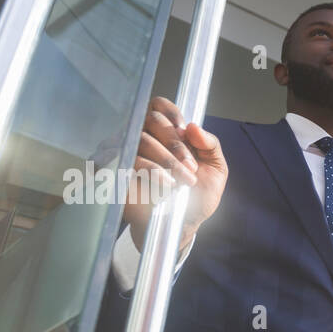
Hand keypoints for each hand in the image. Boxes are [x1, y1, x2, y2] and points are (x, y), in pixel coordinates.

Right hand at [123, 96, 226, 256]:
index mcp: (165, 132)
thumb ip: (210, 144)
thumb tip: (193, 126)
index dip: (172, 114)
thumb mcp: (216, 169)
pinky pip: (130, 160)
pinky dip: (152, 170)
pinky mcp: (116, 171)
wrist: (182, 226)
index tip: (186, 134)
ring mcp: (126, 152)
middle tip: (191, 168)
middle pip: (150, 119)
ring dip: (168, 161)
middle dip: (175, 144)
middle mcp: (143, 137)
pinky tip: (167, 185)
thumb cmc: (197, 197)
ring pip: (141, 139)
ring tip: (184, 181)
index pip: (158, 105)